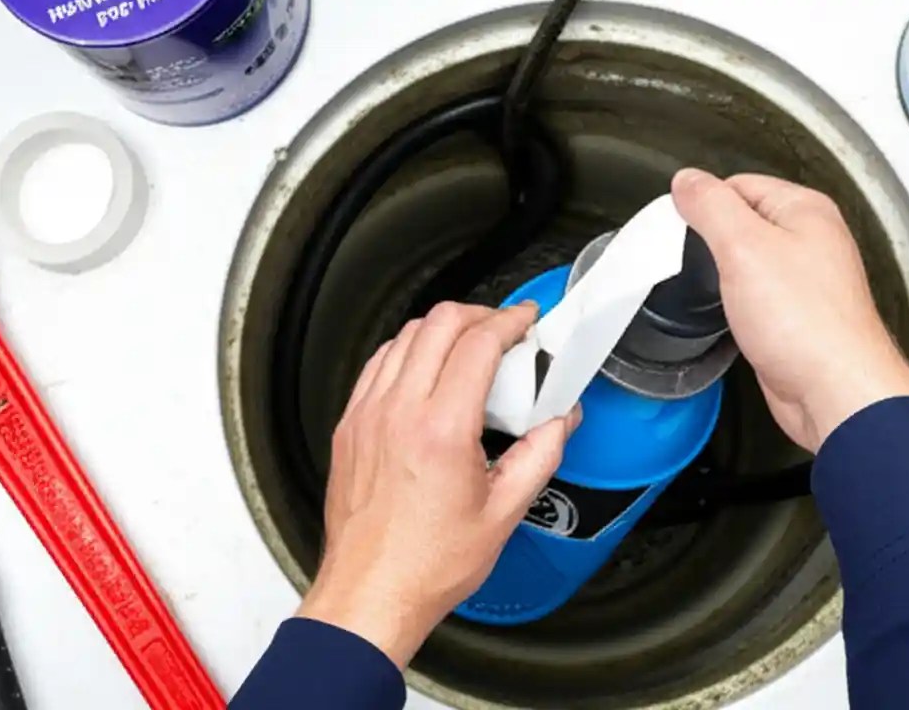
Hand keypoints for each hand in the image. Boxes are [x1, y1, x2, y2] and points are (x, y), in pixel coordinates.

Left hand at [297, 301, 580, 668]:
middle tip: (503, 330)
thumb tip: (559, 420)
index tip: (526, 321)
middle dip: (478, 315)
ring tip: (468, 349)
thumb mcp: (504, 513)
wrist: (371, 592)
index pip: (478, 343)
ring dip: (441, 330)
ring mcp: (366, 416)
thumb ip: (539, 455)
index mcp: (441, 430)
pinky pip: (377, 365)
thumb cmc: (427, 564)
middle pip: (437, 324)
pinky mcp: (349, 427)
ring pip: (403, 337)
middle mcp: (398, 413)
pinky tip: (425, 371)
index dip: (510, 321)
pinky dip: (406, 353)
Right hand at [671, 168, 908, 451]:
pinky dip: (739, 305)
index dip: (706, 204)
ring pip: (749, 263)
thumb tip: (687, 180)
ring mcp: (806, 281)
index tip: (682, 228)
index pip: (740, 184)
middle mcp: (812, 241)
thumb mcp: (743, 247)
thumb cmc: (805, 323)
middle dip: (715, 243)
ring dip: (726, 277)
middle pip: (744, 223)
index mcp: (806, 210)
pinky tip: (732, 318)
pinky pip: (757, 297)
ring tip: (718, 292)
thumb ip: (711, 207)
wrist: (833, 392)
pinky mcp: (796, 317)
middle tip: (696, 263)